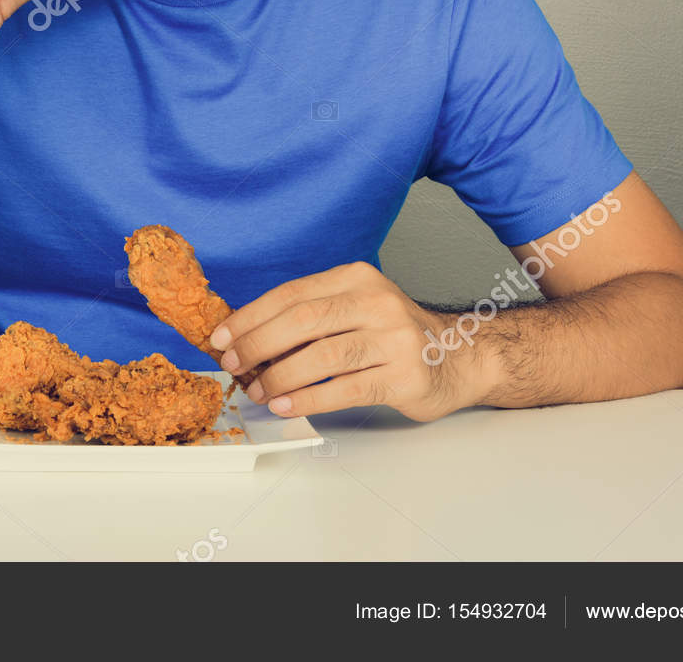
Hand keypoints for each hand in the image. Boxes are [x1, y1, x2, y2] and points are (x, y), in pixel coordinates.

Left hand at [207, 261, 483, 421]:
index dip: (250, 317)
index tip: (222, 337)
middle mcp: (377, 302)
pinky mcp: (404, 376)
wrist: (460, 357)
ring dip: (279, 376)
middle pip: (302, 320)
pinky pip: (345, 389)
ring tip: (257, 391)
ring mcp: (394, 339)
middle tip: (234, 365)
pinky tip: (285, 405)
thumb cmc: (394, 335)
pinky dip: (308, 399)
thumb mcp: (355, 307)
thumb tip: (246, 338)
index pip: (291, 294)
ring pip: (322, 356)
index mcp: (357, 278)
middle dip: (257, 344)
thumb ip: (311, 316)